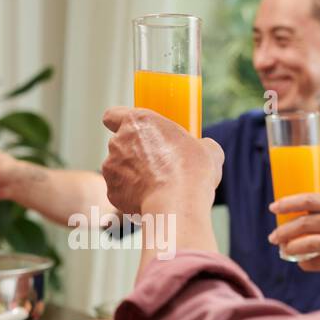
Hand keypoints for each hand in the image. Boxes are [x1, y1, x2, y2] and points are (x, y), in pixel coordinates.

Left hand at [100, 107, 222, 213]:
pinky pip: (120, 191)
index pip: (112, 115)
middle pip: (119, 144)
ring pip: (118, 170)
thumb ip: (196, 143)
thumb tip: (203, 147)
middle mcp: (118, 142)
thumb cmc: (192, 171)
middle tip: (157, 164)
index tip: (132, 131)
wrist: (178, 203)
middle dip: (133, 154)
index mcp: (138, 122)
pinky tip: (151, 199)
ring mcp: (111, 168)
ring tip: (157, 186)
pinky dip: (131, 196)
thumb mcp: (207, 148)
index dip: (119, 123)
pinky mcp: (112, 192)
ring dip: (132, 175)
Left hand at [267, 194, 319, 274]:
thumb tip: (298, 214)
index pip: (308, 200)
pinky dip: (304, 263)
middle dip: (282, 232)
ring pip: (304, 246)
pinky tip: (302, 261)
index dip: (288, 203)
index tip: (273, 207)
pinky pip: (314, 263)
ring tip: (284, 250)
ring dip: (289, 248)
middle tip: (273, 237)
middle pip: (302, 225)